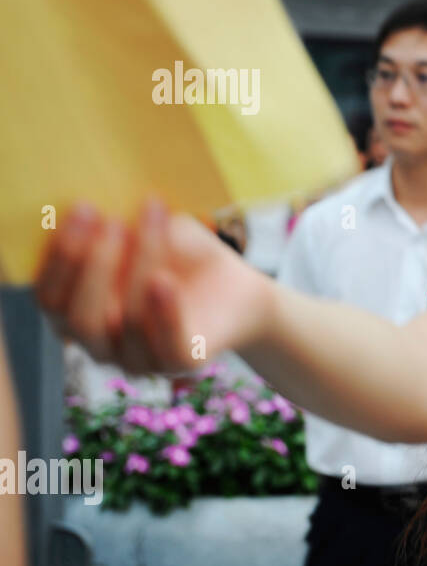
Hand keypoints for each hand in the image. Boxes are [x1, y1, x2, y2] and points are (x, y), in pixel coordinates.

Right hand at [34, 196, 271, 373]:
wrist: (239, 288)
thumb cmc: (183, 256)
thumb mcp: (150, 231)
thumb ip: (123, 225)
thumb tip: (98, 202)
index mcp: (78, 312)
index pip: (50, 297)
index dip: (59, 257)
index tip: (82, 209)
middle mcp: (101, 343)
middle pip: (77, 318)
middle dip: (92, 265)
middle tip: (114, 220)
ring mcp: (139, 359)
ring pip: (125, 323)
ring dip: (139, 267)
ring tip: (155, 223)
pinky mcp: (180, 363)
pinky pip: (167, 346)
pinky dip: (165, 313)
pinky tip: (164, 279)